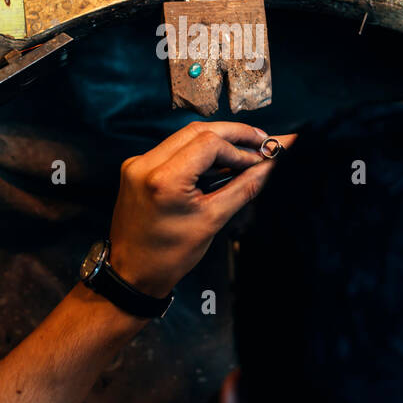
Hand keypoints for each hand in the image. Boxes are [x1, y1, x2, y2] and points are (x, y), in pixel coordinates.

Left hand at [108, 122, 295, 297]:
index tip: (259, 159)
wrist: (132, 271)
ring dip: (217, 139)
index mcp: (163, 180)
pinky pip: (173, 148)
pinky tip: (219, 160)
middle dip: (233, 134)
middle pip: (197, 130)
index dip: (239, 149)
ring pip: (185, 135)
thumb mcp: (212, 220)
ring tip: (245, 150)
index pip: (210, 143)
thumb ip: (244, 187)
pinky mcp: (137, 167)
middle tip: (261, 141)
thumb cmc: (169, 254)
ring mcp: (138, 163)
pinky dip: (198, 150)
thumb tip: (269, 166)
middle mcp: (145, 164)